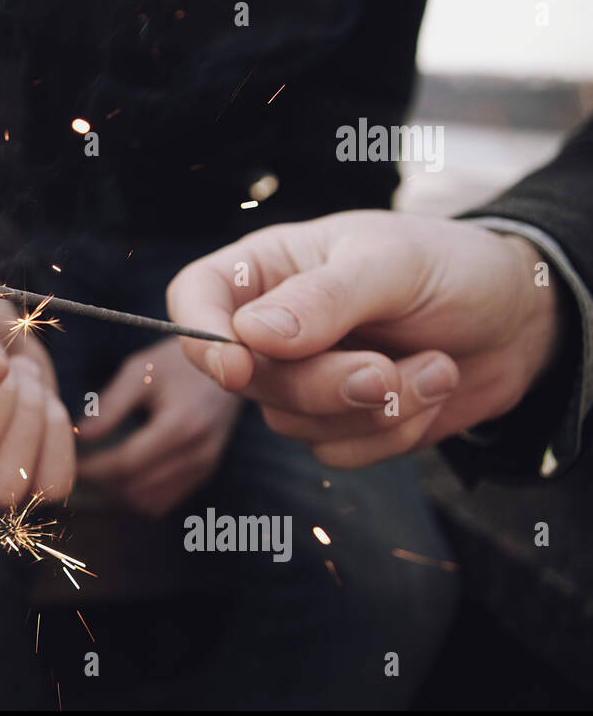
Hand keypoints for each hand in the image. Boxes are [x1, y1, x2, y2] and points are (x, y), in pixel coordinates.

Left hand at [76, 338, 242, 516]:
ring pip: (148, 501)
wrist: (229, 364)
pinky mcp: (204, 473)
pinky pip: (164, 501)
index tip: (70, 463)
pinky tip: (120, 476)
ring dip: (116, 493)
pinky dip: (136, 496)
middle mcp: (197, 453)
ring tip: (95, 471)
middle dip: (100, 482)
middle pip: (135, 487)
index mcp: (181, 425)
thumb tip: (79, 435)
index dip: (93, 468)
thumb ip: (110, 405)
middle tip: (76, 468)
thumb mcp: (140, 371)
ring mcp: (204, 466)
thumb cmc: (178, 363)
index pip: (127, 463)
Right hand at [166, 210, 562, 467]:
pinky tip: (431, 388)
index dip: (201, 336)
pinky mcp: (338, 422)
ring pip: (292, 422)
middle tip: (383, 371)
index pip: (195, 297)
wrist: (520, 321)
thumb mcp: (393, 264)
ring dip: (373, 408)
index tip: (239, 367)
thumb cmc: (452, 268)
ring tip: (435, 366)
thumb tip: (252, 335)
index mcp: (268, 268)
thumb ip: (323, 297)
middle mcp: (271, 326)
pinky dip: (393, 431)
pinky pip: (336, 452)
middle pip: (249, 378)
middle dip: (322, 384)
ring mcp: (301, 377)